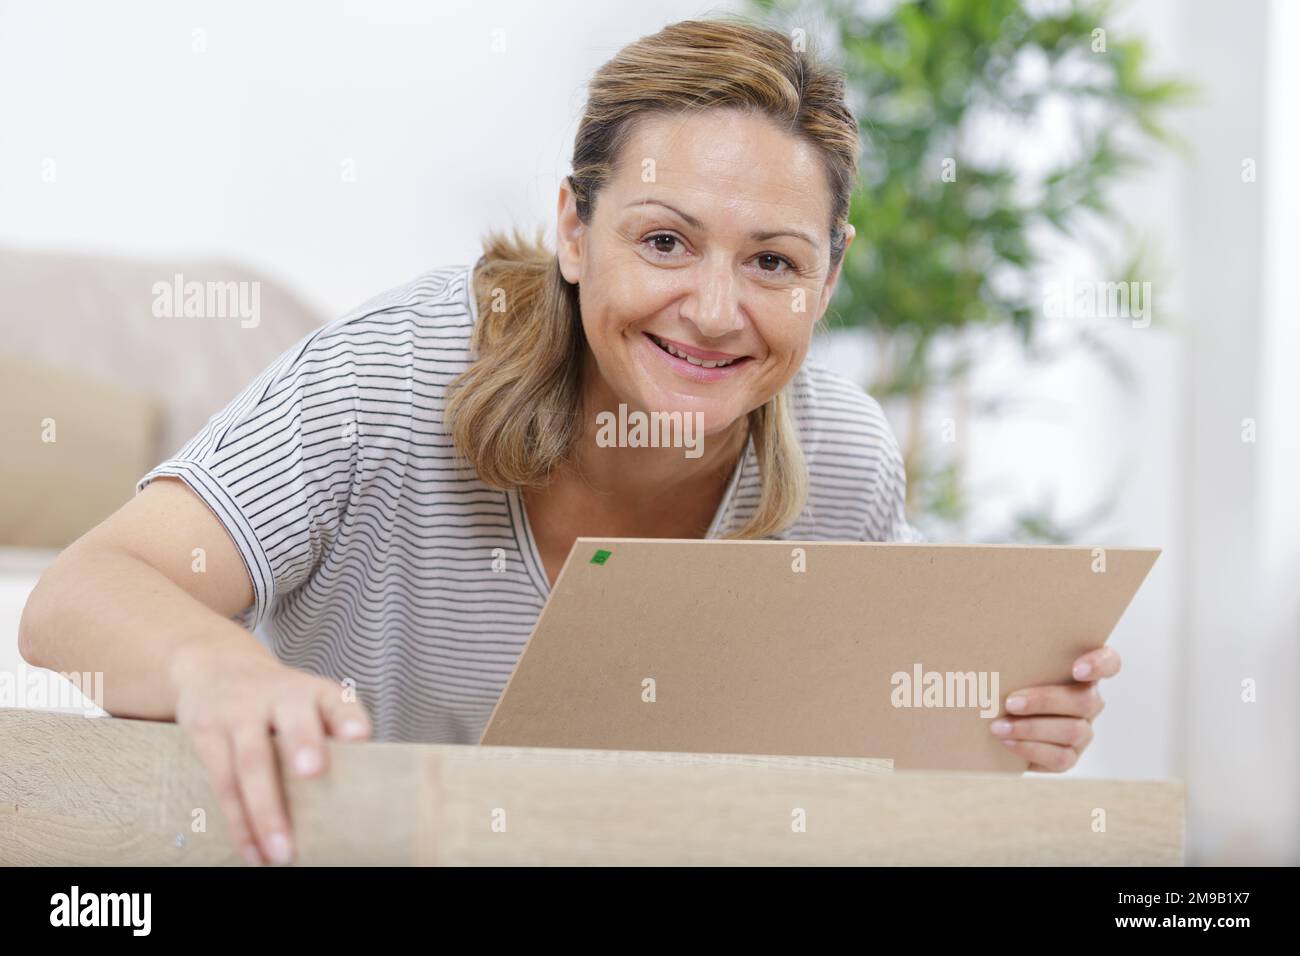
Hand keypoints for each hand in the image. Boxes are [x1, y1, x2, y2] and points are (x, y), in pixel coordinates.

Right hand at [172, 642, 371, 864]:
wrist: (216, 667)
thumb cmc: (279, 701)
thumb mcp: (310, 702)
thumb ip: (335, 734)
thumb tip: (362, 787)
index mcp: (313, 691)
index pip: (336, 699)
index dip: (347, 716)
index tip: (359, 736)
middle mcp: (277, 694)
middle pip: (290, 721)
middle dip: (302, 745)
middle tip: (315, 773)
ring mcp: (238, 712)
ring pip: (251, 763)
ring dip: (266, 812)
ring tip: (282, 853)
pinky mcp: (207, 733)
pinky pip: (222, 783)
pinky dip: (239, 822)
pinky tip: (252, 851)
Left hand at [989, 646, 1119, 771]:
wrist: (995, 717)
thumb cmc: (1006, 681)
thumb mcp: (1012, 664)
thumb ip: (1016, 655)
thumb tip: (993, 644)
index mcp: (1082, 671)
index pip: (1109, 662)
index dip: (1099, 665)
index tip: (1077, 669)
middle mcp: (1089, 700)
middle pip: (1085, 701)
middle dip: (1045, 701)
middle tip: (1010, 703)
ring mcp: (1083, 730)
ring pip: (1073, 731)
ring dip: (1031, 729)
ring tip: (998, 727)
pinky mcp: (1071, 755)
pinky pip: (1061, 758)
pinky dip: (1031, 749)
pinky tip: (1007, 741)